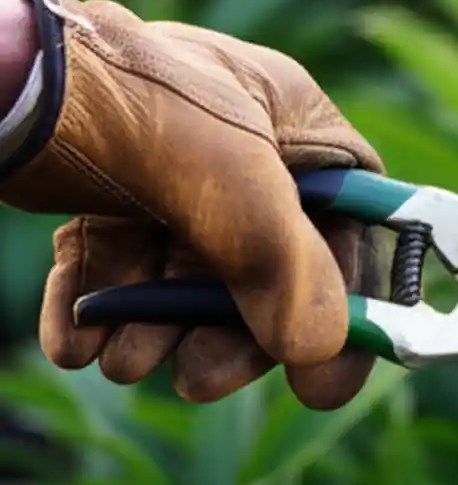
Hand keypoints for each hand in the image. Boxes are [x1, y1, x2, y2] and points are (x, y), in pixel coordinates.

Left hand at [0, 0, 382, 408]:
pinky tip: (77, 343)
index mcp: (294, 122)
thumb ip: (288, 269)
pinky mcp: (103, 195)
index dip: (348, 302)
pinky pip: (119, 272)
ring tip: (122, 358)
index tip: (324, 374)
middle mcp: (240, 149)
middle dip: (228, 335)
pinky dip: (102, 316)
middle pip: (268, 268)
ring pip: (187, 279)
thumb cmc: (126, 106)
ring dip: (157, 333)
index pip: (353, 223)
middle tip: (197, 378)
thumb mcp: (231, 185)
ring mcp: (168, 173)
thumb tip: (317, 352)